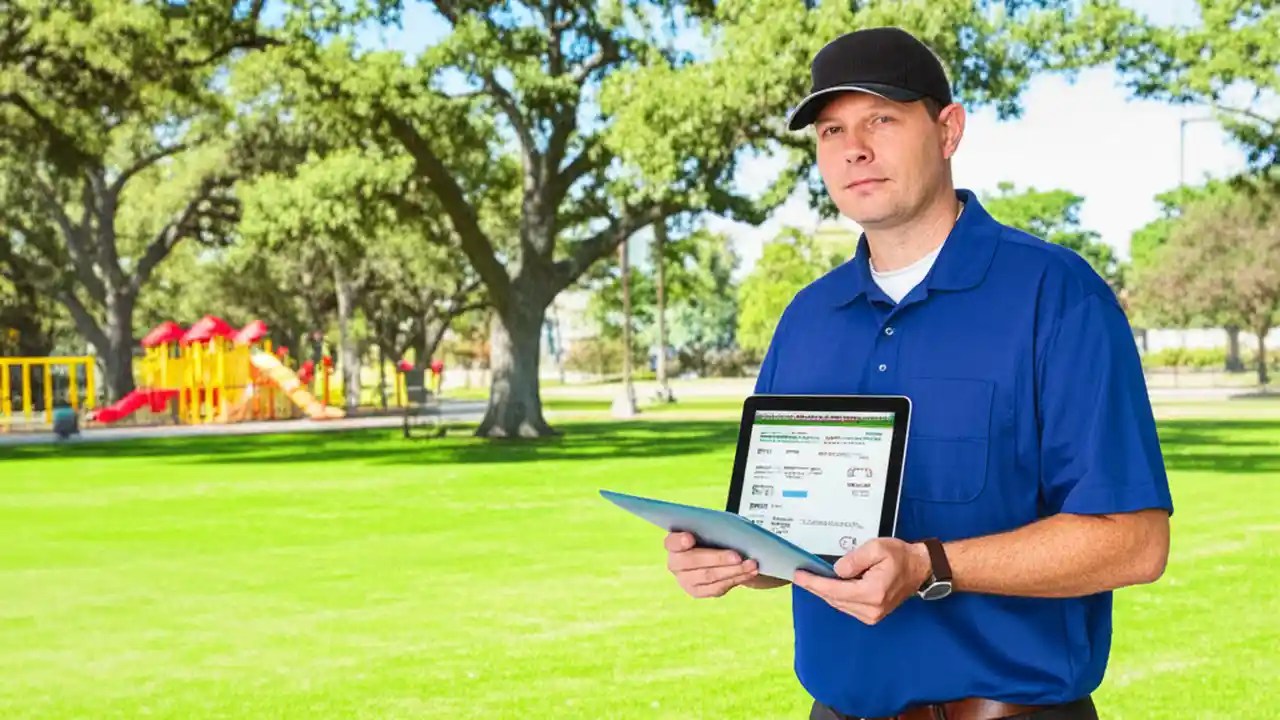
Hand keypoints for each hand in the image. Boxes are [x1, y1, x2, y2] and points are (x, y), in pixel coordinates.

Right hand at [664, 531, 759, 597]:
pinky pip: (717, 588)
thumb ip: (715, 529)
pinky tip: (749, 573)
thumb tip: (734, 535)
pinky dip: (736, 579)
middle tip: (737, 556)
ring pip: (709, 576)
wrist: (717, 553)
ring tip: (752, 564)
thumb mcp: (713, 527)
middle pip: (692, 561)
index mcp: (673, 543)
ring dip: (733, 570)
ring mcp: (685, 580)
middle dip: (717, 558)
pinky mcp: (697, 592)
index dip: (679, 541)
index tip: (689, 537)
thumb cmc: (714, 535)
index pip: (672, 542)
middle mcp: (675, 563)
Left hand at [792, 539, 931, 624]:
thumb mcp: (877, 548)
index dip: (813, 583)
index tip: (798, 576)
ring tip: (811, 578)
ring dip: (824, 592)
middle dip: (815, 587)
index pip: (834, 590)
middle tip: (799, 575)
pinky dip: (835, 596)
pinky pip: (846, 606)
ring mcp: (872, 615)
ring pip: (838, 604)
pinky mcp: (872, 616)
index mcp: (873, 592)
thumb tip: (835, 570)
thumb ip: (854, 559)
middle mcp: (871, 609)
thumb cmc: (900, 556)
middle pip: (833, 599)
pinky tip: (829, 585)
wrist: (919, 569)